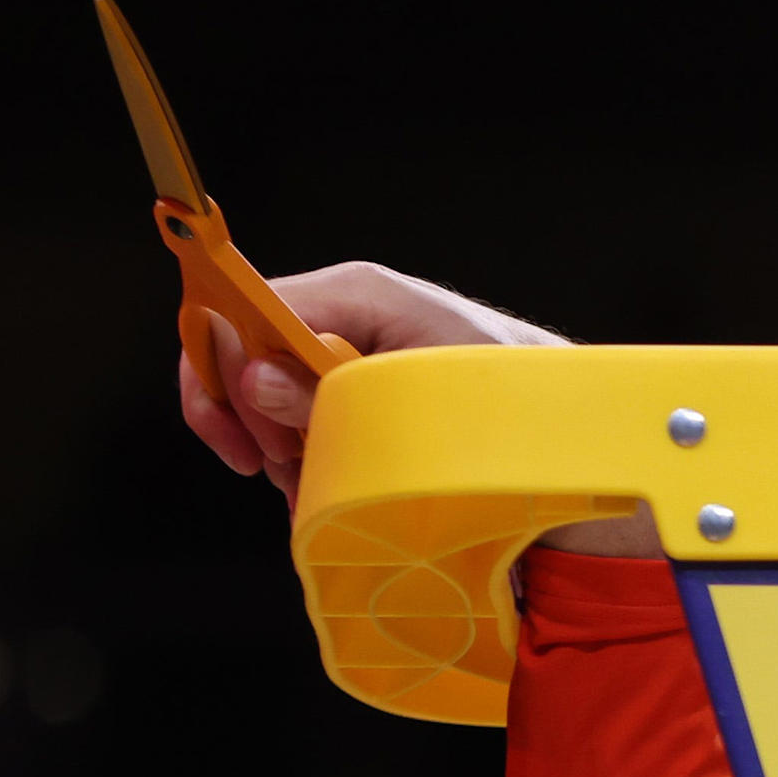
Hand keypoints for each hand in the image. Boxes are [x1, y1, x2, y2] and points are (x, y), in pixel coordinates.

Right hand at [172, 261, 659, 555]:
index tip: (231, 436)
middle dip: (250, 422)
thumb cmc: (504, 395)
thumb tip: (254, 378)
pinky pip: (299, 425)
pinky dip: (308, 463)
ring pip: (264, 402)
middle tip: (285, 465)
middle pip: (241, 358)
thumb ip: (325, 388)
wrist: (560, 427)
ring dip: (283, 452)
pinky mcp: (355, 395)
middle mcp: (343, 315)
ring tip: (328, 478)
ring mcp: (346, 356)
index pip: (244, 307)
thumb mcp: (414, 392)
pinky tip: (338, 482)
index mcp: (354, 293)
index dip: (218, 366)